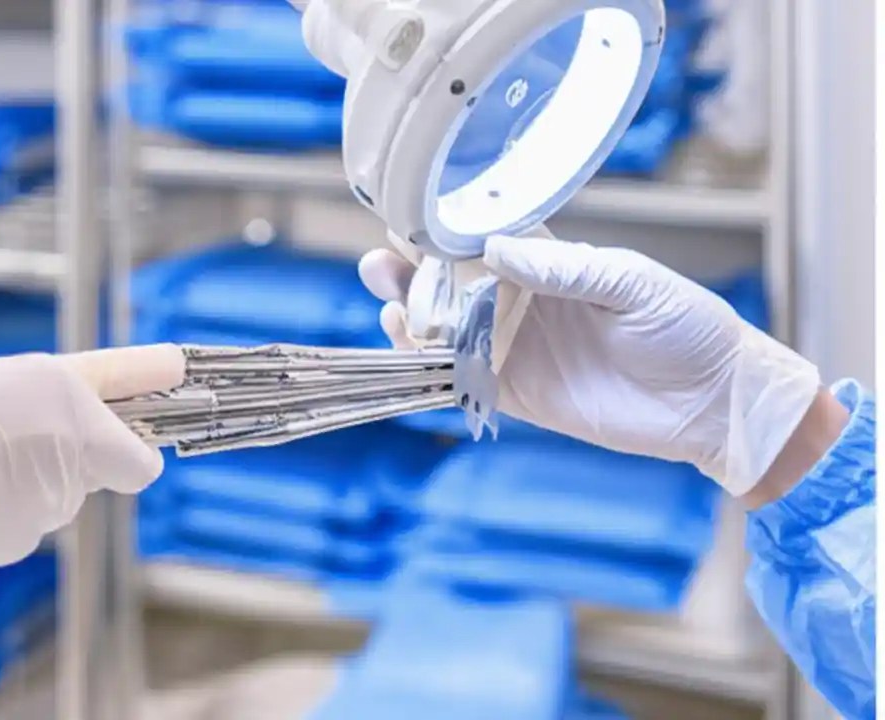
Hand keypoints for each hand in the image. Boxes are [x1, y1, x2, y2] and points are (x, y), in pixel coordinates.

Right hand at [360, 235, 824, 500]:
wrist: (713, 399)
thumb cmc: (684, 325)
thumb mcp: (630, 283)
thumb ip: (563, 269)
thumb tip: (496, 248)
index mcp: (550, 265)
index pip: (483, 240)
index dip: (442, 229)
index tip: (405, 216)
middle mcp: (523, 303)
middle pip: (450, 284)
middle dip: (410, 272)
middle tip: (380, 263)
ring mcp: (517, 348)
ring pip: (447, 330)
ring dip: (412, 315)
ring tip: (389, 301)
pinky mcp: (518, 392)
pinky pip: (462, 376)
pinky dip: (432, 363)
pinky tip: (411, 344)